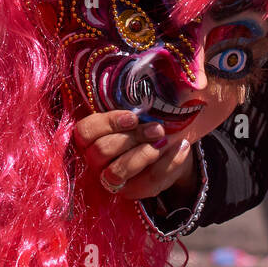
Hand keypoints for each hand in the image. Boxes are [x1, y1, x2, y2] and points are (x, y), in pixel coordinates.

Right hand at [73, 110, 196, 199]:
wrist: (174, 144)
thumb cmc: (153, 122)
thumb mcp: (148, 108)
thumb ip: (144, 100)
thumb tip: (161, 75)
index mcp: (95, 136)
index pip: (85, 131)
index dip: (107, 123)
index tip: (133, 118)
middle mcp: (97, 160)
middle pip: (101, 151)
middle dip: (133, 137)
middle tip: (157, 128)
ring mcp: (113, 179)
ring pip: (117, 171)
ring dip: (144, 153)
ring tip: (164, 139)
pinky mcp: (134, 191)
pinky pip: (148, 181)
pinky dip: (169, 162)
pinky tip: (181, 147)